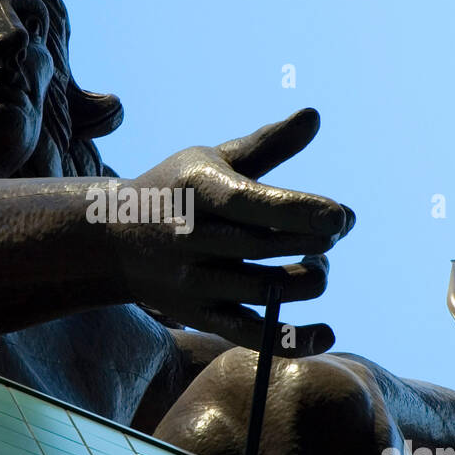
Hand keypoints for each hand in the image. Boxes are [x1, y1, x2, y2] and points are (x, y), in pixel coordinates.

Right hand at [106, 108, 353, 355]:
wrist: (112, 240)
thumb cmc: (176, 190)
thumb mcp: (212, 160)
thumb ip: (267, 144)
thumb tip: (315, 115)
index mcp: (199, 191)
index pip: (252, 204)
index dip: (301, 211)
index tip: (342, 218)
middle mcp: (191, 237)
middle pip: (267, 246)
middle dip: (315, 240)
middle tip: (334, 230)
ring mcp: (193, 280)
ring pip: (267, 289)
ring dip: (310, 279)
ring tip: (317, 266)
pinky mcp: (198, 315)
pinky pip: (250, 335)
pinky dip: (292, 339)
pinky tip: (327, 332)